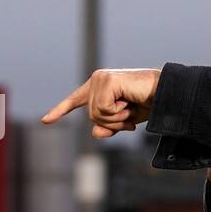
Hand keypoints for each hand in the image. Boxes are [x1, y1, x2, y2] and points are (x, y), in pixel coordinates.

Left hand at [41, 68, 160, 138]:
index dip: (60, 110)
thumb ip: (107, 127)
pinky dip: (118, 113)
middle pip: (91, 115)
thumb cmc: (147, 103)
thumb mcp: (124, 121)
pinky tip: (129, 102)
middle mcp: (97, 80)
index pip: (75, 100)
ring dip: (116, 118)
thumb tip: (94, 132)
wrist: (165, 93)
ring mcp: (101, 79)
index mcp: (99, 87)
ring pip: (96, 114)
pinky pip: (103, 109)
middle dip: (112, 122)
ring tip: (130, 108)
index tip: (45, 121)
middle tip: (129, 114)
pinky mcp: (107, 81)